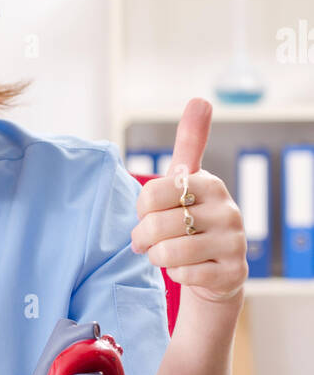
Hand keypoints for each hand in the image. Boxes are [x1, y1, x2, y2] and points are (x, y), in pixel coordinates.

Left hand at [129, 97, 248, 304]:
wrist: (216, 268)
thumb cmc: (192, 218)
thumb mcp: (187, 181)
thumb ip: (190, 143)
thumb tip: (201, 99)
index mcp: (210, 184)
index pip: (153, 192)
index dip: (141, 208)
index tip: (146, 214)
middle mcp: (228, 210)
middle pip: (158, 225)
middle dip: (142, 238)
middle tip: (144, 242)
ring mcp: (233, 243)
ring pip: (170, 253)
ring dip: (157, 257)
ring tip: (161, 254)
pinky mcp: (232, 273)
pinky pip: (185, 275)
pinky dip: (175, 275)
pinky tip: (185, 268)